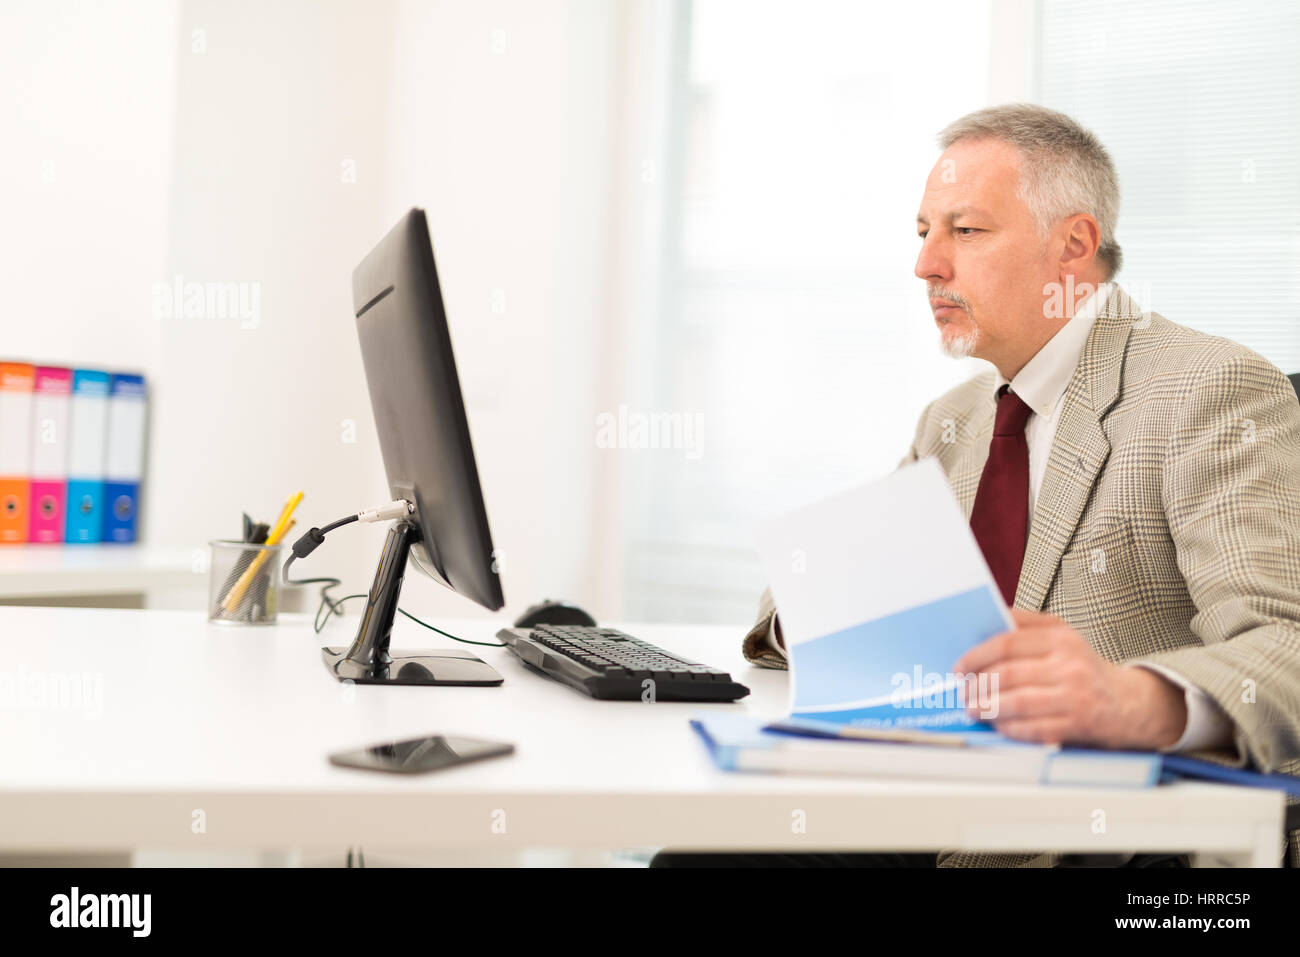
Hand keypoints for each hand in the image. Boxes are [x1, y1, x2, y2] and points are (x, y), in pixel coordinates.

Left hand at [951, 609, 1187, 749]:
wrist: (1130, 703)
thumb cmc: (1086, 667)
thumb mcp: (1063, 635)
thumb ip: (1026, 623)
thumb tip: (989, 616)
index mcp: (1061, 639)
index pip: (1007, 644)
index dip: (976, 656)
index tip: (960, 667)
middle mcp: (1068, 666)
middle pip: (1007, 674)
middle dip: (976, 685)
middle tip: (962, 691)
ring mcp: (1074, 697)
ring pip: (1016, 703)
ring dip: (987, 708)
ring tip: (973, 708)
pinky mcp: (1077, 725)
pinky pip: (1033, 728)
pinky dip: (1009, 728)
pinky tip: (997, 724)